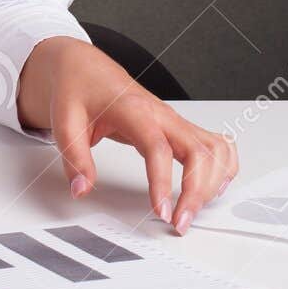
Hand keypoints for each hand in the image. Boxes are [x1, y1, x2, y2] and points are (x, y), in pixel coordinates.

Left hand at [17, 37, 238, 233]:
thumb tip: (82, 189)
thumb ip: (74, 157)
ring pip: (214, 148)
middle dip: (198, 191)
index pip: (158, 148)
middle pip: (199, 151)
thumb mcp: (64, 121)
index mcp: (134, 110)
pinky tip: (213, 185)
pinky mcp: (178, 126)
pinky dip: (223, 166)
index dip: (163, 182)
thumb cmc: (77, 88)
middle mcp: (161, 114)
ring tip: (193, 209)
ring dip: (213, 182)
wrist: (84, 66)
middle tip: (179, 222)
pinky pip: (215, 143)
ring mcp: (173, 119)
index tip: (162, 212)